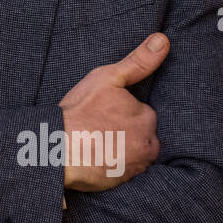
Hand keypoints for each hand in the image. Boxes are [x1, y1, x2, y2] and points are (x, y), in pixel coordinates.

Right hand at [57, 32, 165, 191]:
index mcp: (147, 117)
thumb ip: (138, 60)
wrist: (58, 149)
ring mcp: (136, 166)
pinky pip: (124, 172)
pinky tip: (97, 158)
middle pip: (141, 135)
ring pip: (133, 154)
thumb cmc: (80, 111)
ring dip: (121, 150)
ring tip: (97, 143)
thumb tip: (164, 40)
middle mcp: (148, 144)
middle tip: (98, 128)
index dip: (121, 112)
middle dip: (125, 132)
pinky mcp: (123, 182)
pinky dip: (114, 166)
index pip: (141, 113)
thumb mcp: (107, 77)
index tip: (102, 112)